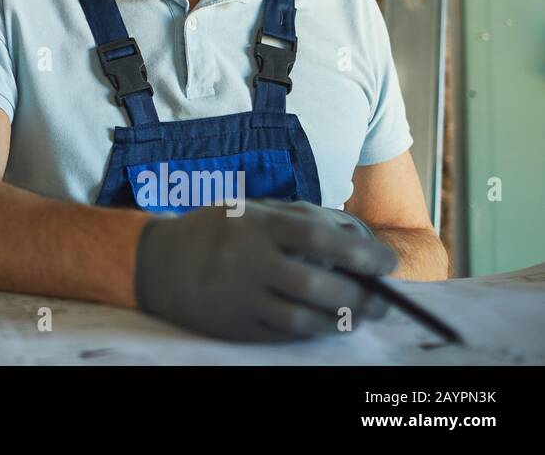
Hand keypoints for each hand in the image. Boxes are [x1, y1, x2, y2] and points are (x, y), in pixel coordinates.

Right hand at [133, 199, 397, 341]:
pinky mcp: (234, 325)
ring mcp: (238, 295)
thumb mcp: (251, 210)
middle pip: (317, 285)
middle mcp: (245, 259)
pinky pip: (285, 334)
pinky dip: (313, 331)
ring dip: (342, 321)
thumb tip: (355, 240)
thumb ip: (298, 219)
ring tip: (360, 317)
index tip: (388, 263)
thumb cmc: (217, 232)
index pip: (318, 238)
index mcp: (254, 223)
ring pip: (304, 317)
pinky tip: (325, 324)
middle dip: (361, 297)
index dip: (361, 252)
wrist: (157, 263)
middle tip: (384, 302)